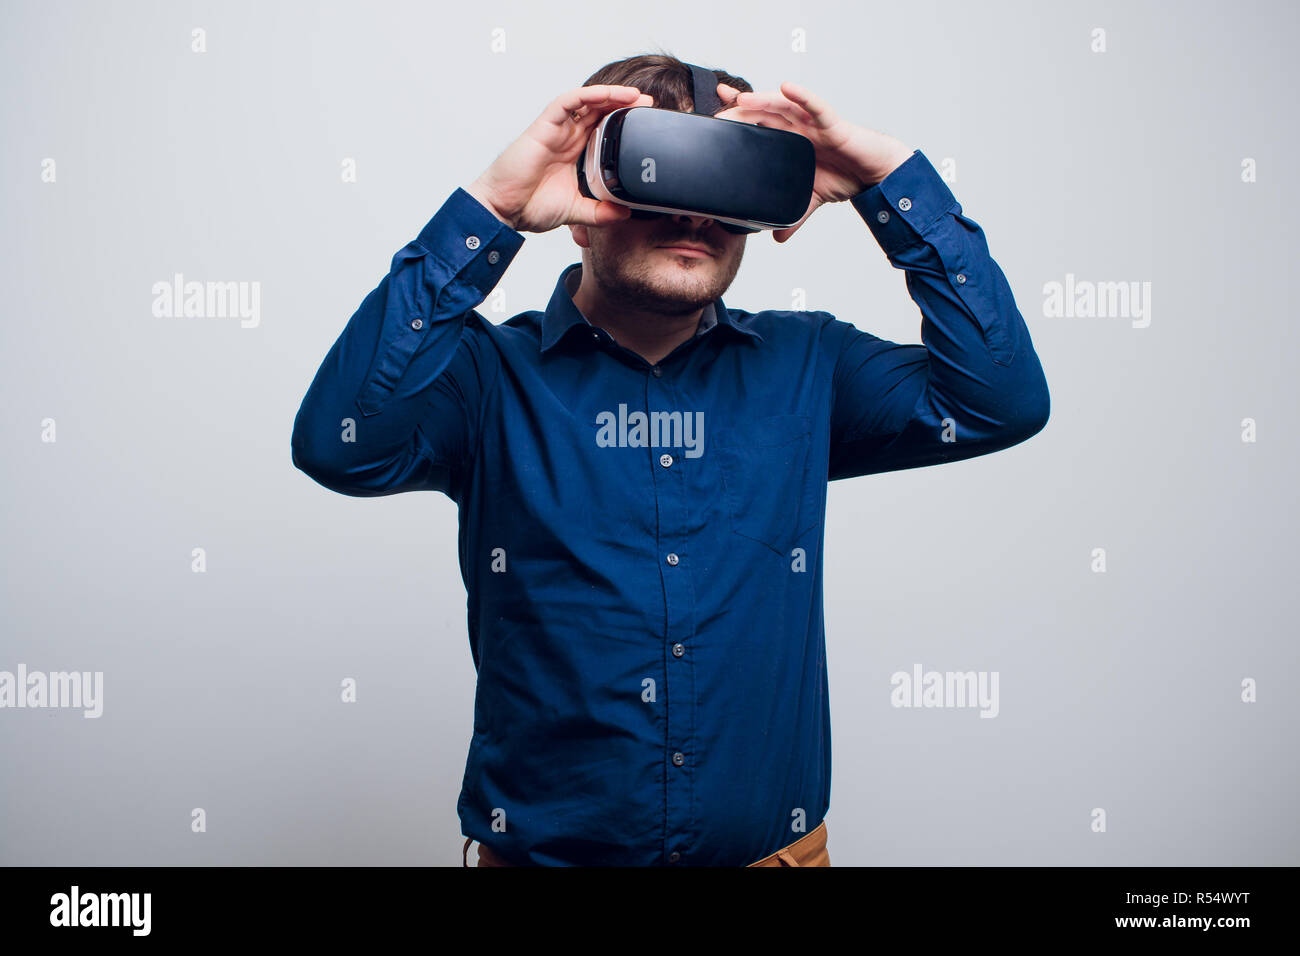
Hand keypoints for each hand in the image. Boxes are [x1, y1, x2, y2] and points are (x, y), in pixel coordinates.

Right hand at [465, 85, 653, 232]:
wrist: (502, 210)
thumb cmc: (529, 206)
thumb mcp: (575, 211)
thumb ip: (599, 211)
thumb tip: (623, 213)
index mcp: (575, 153)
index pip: (603, 129)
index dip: (623, 123)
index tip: (646, 124)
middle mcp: (567, 138)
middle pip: (599, 111)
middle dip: (624, 104)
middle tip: (648, 104)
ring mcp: (556, 130)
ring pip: (587, 101)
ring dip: (611, 95)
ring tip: (635, 95)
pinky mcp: (544, 126)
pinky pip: (567, 102)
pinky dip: (588, 95)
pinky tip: (606, 95)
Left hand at [714, 81, 912, 241]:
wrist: (873, 173)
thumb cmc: (845, 175)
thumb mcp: (811, 199)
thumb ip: (794, 216)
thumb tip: (778, 237)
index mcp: (789, 140)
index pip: (757, 125)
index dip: (736, 119)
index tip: (711, 117)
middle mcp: (798, 127)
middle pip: (763, 113)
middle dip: (740, 109)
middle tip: (718, 110)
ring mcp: (813, 123)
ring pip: (783, 106)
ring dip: (762, 100)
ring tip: (742, 99)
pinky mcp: (833, 124)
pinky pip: (815, 106)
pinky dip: (801, 96)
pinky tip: (786, 87)